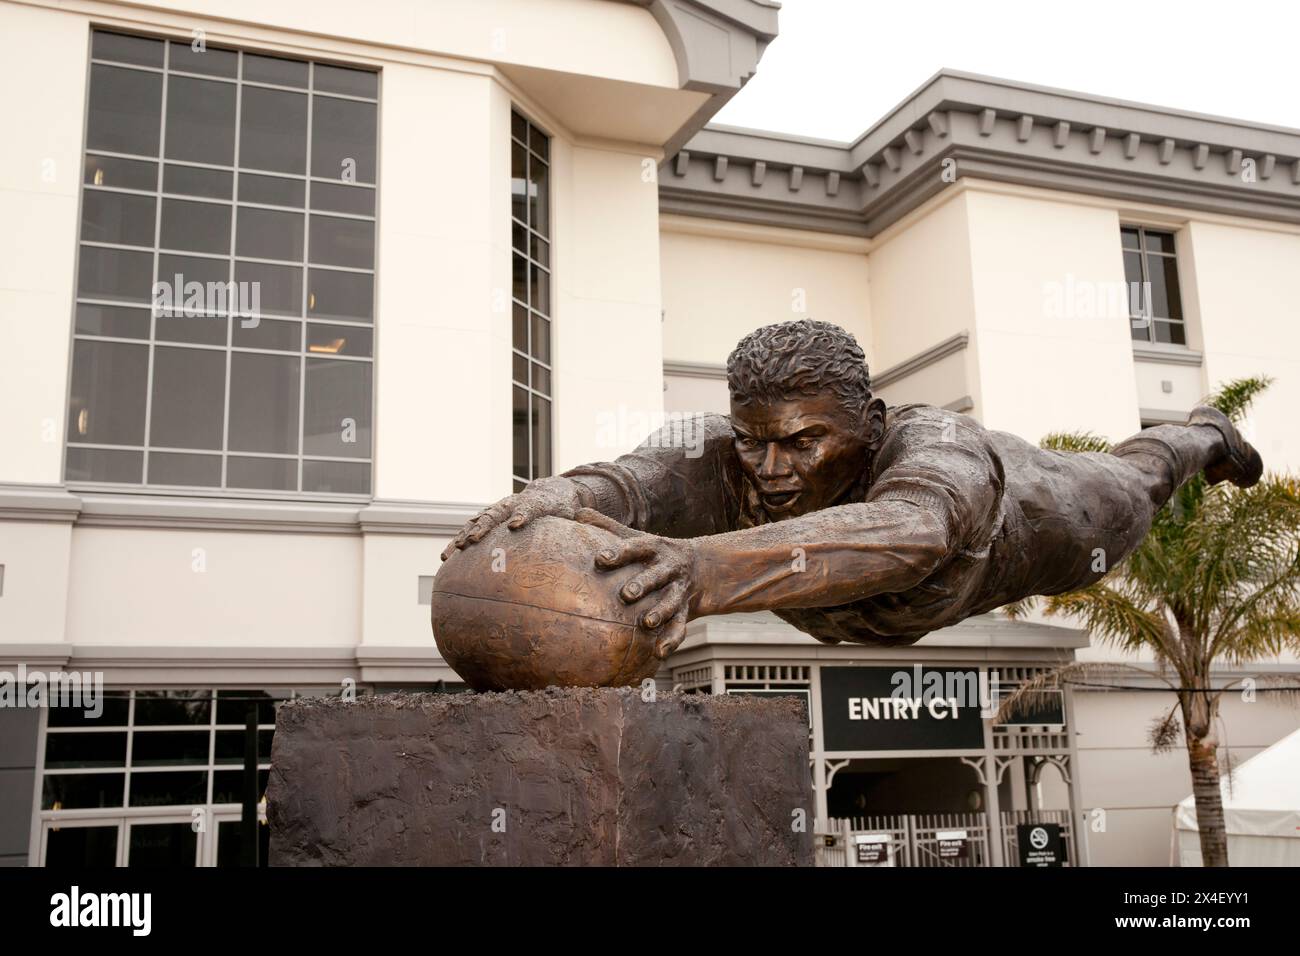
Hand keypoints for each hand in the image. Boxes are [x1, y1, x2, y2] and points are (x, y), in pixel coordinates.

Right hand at [440, 477, 583, 560]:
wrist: (552, 490)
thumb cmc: (563, 506)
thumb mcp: (572, 513)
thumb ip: (576, 521)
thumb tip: (586, 527)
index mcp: (534, 501)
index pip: (527, 507)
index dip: (522, 515)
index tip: (516, 525)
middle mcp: (512, 503)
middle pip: (493, 514)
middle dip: (480, 529)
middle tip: (469, 542)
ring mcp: (500, 509)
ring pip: (477, 522)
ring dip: (462, 537)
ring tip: (448, 554)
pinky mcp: (493, 517)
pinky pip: (472, 528)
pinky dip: (459, 539)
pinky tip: (446, 556)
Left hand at [575, 508, 697, 659]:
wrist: (699, 568)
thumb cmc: (654, 554)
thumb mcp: (637, 539)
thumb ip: (608, 527)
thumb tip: (577, 511)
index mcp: (654, 549)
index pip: (635, 548)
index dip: (618, 553)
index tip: (600, 559)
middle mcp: (668, 569)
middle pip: (656, 575)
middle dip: (643, 584)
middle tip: (626, 594)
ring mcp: (678, 591)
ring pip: (671, 602)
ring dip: (661, 612)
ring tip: (647, 623)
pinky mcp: (684, 612)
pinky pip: (680, 627)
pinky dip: (672, 640)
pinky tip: (660, 653)